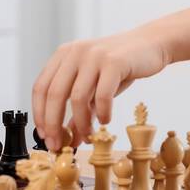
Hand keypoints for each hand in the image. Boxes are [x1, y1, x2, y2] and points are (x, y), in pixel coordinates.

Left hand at [31, 28, 169, 146]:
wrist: (150, 44)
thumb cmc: (119, 68)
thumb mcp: (95, 87)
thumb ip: (81, 110)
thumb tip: (70, 139)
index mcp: (63, 55)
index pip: (40, 88)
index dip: (39, 114)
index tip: (43, 135)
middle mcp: (75, 52)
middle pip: (54, 94)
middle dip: (54, 124)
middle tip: (58, 144)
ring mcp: (94, 55)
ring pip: (78, 97)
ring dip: (81, 123)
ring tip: (88, 136)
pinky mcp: (114, 61)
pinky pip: (102, 95)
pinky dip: (102, 113)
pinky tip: (105, 120)